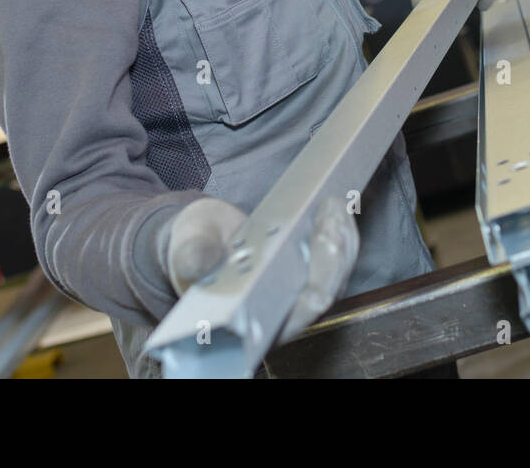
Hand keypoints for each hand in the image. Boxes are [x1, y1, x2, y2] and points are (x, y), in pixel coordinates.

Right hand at [157, 196, 358, 340]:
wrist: (202, 239)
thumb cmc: (195, 249)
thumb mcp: (188, 247)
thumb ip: (193, 256)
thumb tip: (196, 263)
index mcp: (252, 322)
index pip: (295, 316)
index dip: (313, 293)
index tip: (318, 257)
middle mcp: (282, 314)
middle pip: (324, 291)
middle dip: (332, 252)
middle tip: (330, 215)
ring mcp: (299, 294)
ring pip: (336, 273)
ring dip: (341, 238)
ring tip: (333, 206)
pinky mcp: (309, 273)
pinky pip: (336, 258)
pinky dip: (339, 233)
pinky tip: (336, 208)